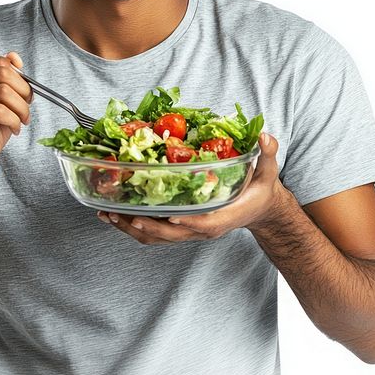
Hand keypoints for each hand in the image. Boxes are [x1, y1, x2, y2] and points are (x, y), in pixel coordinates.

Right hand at [0, 51, 32, 190]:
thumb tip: (15, 57)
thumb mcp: (0, 101)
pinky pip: (0, 111)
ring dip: (21, 109)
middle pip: (3, 74)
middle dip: (23, 92)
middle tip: (25, 110)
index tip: (25, 95)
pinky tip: (14, 129)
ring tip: (20, 121)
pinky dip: (14, 120)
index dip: (20, 78)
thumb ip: (7, 79)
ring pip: (4, 92)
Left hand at [96, 132, 283, 243]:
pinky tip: (112, 215)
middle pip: (170, 235)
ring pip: (156, 237)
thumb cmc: (259, 190)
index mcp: (223, 217)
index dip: (188, 222)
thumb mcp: (267, 172)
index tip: (171, 217)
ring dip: (130, 228)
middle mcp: (203, 229)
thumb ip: (266, 155)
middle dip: (144, 226)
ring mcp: (189, 232)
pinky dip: (131, 226)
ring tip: (107, 215)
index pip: (204, 223)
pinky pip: (153, 233)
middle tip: (121, 214)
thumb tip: (266, 137)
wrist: (258, 209)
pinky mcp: (180, 229)